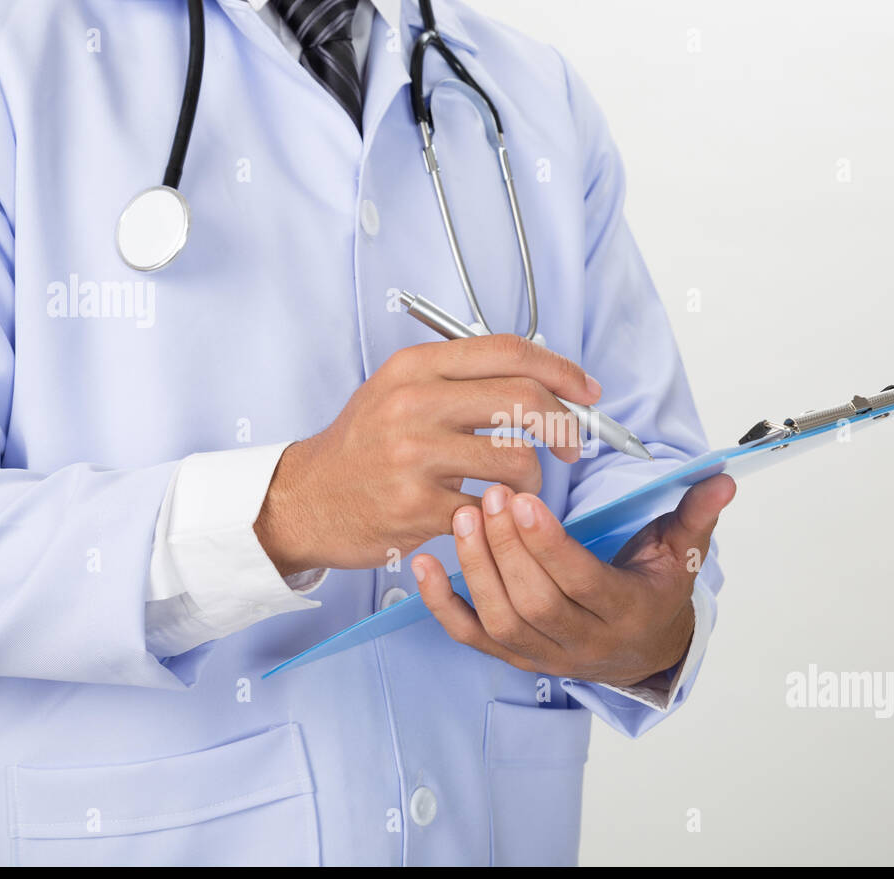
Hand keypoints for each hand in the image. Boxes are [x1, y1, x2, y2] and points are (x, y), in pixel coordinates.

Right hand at [254, 335, 598, 573]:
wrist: (305, 500)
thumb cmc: (364, 446)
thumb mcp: (399, 389)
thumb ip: (461, 377)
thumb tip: (543, 376)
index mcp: (415, 366)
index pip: (509, 351)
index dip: (562, 370)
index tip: (588, 392)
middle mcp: (413, 404)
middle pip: (523, 399)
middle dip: (566, 425)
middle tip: (575, 446)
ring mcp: (414, 457)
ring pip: (517, 459)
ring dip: (535, 479)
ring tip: (520, 487)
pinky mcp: (416, 507)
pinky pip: (490, 507)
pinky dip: (503, 512)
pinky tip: (491, 511)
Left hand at [411, 473, 736, 686]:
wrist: (641, 653)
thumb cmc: (655, 593)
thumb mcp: (682, 555)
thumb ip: (694, 516)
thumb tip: (722, 479)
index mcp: (623, 611)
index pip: (579, 581)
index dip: (550, 545)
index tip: (526, 500)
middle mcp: (581, 641)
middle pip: (534, 600)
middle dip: (507, 548)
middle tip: (490, 494)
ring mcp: (542, 653)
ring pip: (500, 618)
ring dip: (476, 567)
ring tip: (463, 515)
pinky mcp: (513, 656)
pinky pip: (471, 637)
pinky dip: (442, 604)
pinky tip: (421, 566)